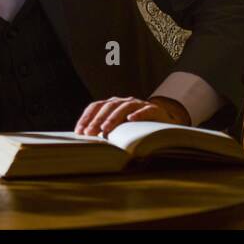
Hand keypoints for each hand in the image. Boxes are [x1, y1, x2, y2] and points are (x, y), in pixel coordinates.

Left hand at [74, 95, 190, 136]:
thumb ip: (105, 131)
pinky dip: (138, 114)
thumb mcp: (119, 128)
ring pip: (124, 107)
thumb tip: (85, 142)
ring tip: (106, 130)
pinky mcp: (154, 109)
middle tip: (90, 133)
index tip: (79, 131)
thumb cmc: (136, 127)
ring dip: (113, 118)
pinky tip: (132, 120)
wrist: (163, 123)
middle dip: (97, 120)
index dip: (86, 117)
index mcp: (113, 104)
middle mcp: (124, 101)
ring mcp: (139, 104)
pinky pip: (146, 110)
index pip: (96, 106)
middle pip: (108, 107)